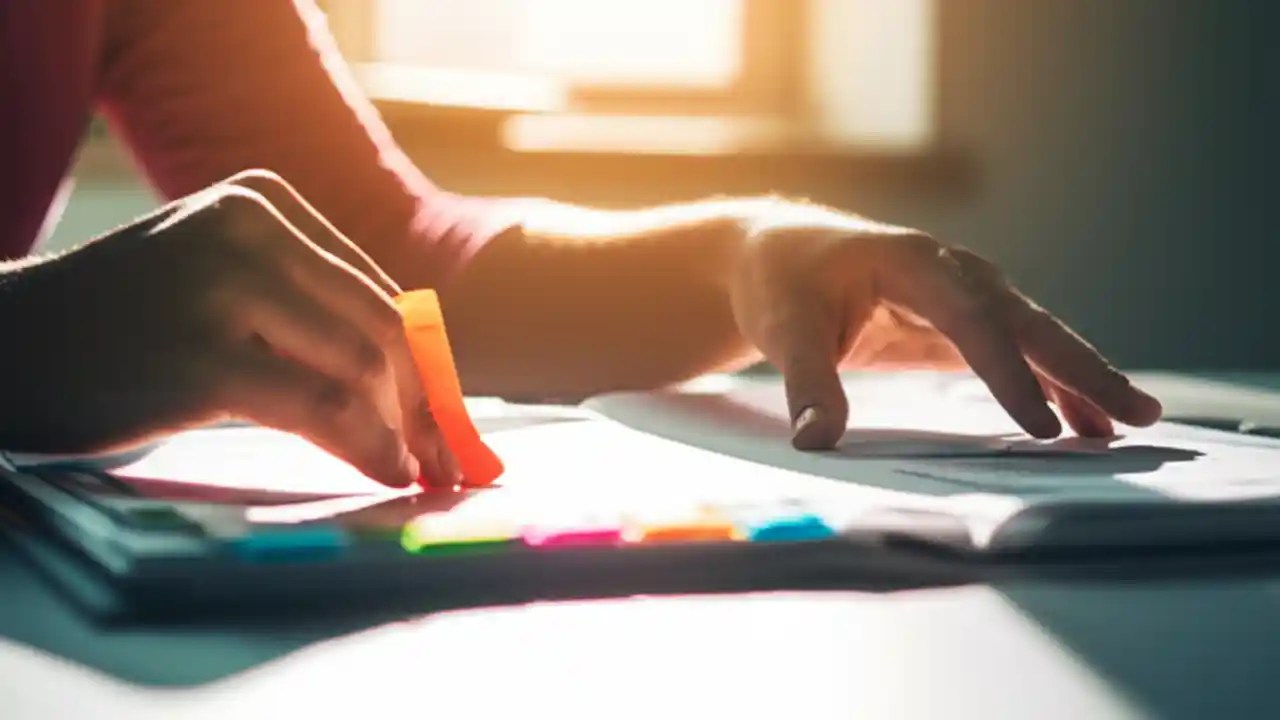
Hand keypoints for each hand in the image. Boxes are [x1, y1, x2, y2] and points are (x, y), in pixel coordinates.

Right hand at [0, 170, 457, 487]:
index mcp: (265, 201)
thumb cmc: (123, 325)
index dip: (425, 363)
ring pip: (360, 364)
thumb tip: (417, 375)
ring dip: (403, 429)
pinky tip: (386, 473)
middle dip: (427, 401)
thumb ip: (304, 304)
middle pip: (382, 325)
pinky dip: (367, 446)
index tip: (449, 418)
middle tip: (449, 458)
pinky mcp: (201, 356)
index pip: (379, 290)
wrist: (6, 345)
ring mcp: (222, 286)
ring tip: (420, 471)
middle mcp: (248, 226)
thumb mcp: (217, 278)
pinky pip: (320, 408)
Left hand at [728, 215, 1162, 448]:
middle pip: (1025, 321)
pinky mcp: (955, 322)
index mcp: (910, 261)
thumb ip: (806, 383)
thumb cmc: (779, 283)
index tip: (1039, 423)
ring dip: (1079, 377)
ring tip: (1130, 422)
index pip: (970, 319)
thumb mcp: (784, 328)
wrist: (772, 255)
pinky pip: (1012, 352)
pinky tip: (1078, 420)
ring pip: (1031, 336)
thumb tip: (816, 441)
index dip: (1007, 372)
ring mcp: (959, 294)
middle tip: (1136, 413)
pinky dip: (1046, 382)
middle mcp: (949, 272)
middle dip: (1081, 368)